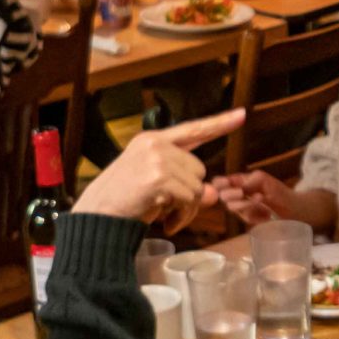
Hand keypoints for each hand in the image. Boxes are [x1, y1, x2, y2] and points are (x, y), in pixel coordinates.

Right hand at [75, 109, 245, 227]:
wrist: (97, 216)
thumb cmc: (124, 203)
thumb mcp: (158, 189)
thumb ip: (186, 184)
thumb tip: (214, 193)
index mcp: (153, 140)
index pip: (192, 130)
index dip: (218, 124)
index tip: (241, 114)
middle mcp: (156, 144)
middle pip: (200, 170)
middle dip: (191, 195)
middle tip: (170, 212)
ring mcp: (157, 159)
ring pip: (198, 187)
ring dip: (187, 209)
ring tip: (165, 218)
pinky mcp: (159, 177)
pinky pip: (190, 200)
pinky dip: (182, 217)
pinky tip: (165, 223)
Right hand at [212, 170, 299, 227]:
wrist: (293, 209)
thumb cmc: (278, 191)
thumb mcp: (264, 180)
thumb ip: (249, 181)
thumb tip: (239, 187)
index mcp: (238, 183)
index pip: (219, 183)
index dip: (219, 184)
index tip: (228, 183)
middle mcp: (236, 196)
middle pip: (222, 196)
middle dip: (232, 194)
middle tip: (242, 192)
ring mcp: (241, 209)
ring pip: (232, 207)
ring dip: (245, 203)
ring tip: (260, 198)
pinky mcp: (249, 220)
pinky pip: (245, 217)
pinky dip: (255, 213)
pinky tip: (265, 211)